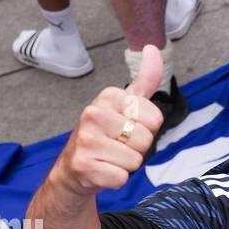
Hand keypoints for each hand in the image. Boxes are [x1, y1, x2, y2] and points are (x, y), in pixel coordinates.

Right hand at [53, 44, 165, 195]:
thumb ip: (144, 80)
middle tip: (117, 147)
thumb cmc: (104, 136)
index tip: (127, 130)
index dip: (146, 130)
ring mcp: (86, 139)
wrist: (73, 169)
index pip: (155, 119)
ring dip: (126, 166)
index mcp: (108, 96)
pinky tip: (101, 171)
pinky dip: (116, 180)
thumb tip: (152, 48)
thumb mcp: (124, 105)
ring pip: (135, 161)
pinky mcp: (84, 165)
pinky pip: (121, 178)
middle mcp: (93, 113)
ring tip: (109, 158)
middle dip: (137, 150)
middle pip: (146, 140)